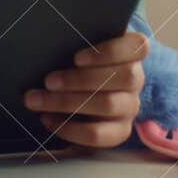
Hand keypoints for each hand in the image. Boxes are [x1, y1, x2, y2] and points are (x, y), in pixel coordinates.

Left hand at [24, 32, 148, 148]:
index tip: (77, 58)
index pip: (138, 46)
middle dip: (79, 80)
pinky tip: (48, 119)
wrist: (81, 90)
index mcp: (132, 52)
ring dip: (68, 102)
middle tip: (48, 81)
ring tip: (38, 100)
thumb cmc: (78, 62)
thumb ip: (75, 43)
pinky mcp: (120, 130)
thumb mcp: (80, 46)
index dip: (110, 51)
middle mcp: (136, 80)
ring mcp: (130, 106)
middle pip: (123, 78)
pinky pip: (99, 134)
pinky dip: (70, 129)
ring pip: (108, 104)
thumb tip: (48, 46)